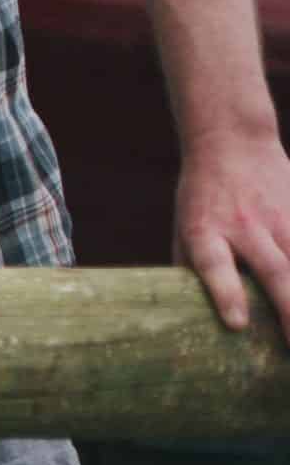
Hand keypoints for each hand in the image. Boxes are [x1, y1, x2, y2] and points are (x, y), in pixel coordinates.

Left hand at [174, 131, 289, 335]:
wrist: (231, 140)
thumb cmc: (202, 196)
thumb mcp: (183, 226)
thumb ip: (190, 266)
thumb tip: (185, 313)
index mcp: (206, 231)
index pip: (216, 265)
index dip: (227, 294)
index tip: (237, 324)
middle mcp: (245, 227)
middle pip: (274, 271)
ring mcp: (280, 219)